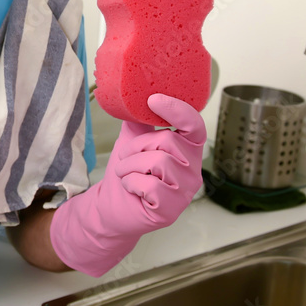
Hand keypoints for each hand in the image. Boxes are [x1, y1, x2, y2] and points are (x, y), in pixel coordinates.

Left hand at [50, 94, 205, 275]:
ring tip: (126, 173)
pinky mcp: (171, 210)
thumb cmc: (126, 172)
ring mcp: (184, 192)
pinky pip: (151, 186)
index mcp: (187, 150)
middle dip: (137, 146)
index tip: (153, 99)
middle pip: (168, 141)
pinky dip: (132, 183)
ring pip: (158, 162)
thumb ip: (140, 120)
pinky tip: (131, 188)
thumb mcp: (132, 139)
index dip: (178, 110)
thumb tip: (137, 95)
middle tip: (125, 158)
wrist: (110, 206)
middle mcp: (193, 171)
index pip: (195, 126)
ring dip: (130, 165)